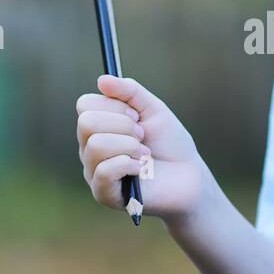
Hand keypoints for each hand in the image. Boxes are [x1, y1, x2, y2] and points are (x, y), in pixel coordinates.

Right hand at [76, 75, 208, 220]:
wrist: (189, 177)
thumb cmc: (169, 144)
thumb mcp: (153, 109)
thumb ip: (130, 91)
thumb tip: (102, 79)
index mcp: (98, 126)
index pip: (85, 105)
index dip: (113, 106)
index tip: (136, 115)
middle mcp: (89, 148)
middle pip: (86, 123)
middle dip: (122, 125)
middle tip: (142, 135)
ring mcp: (93, 171)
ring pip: (95, 145)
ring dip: (129, 145)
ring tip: (144, 154)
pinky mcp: (103, 193)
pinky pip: (104, 171)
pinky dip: (128, 164)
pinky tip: (141, 169)